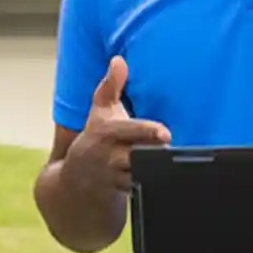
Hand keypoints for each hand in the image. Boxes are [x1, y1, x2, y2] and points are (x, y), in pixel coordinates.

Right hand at [60, 56, 170, 196]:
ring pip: (141, 175)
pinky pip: (143, 189)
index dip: (146, 132)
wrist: (77, 178)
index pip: (127, 131)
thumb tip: (119, 60)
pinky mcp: (124, 192)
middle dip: (155, 154)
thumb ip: (111, 86)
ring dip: (157, 171)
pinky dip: (156, 185)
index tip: (165, 132)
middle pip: (137, 156)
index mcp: (105, 132)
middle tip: (175, 150)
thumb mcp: (99, 111)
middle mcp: (109, 155)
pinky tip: (172, 180)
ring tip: (176, 165)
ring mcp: (116, 176)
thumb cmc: (96, 137)